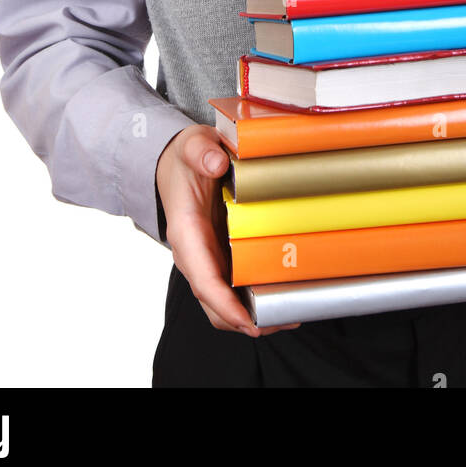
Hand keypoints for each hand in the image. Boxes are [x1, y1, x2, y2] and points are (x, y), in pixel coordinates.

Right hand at [155, 124, 300, 337]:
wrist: (175, 165)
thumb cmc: (185, 159)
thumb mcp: (192, 145)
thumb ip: (202, 151)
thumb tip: (217, 163)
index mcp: (186, 232)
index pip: (203, 278)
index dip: (225, 304)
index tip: (249, 320)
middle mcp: (194, 256)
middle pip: (214, 304)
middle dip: (245, 321)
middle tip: (285, 320)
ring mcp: (206, 261)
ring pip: (223, 304)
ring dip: (252, 317)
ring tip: (290, 316)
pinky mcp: (218, 260)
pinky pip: (232, 290)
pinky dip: (252, 302)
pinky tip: (281, 298)